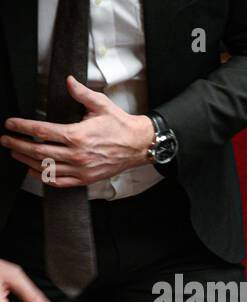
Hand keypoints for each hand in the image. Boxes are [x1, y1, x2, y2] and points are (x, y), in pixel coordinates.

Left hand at [2, 75, 155, 187]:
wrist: (139, 145)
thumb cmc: (120, 126)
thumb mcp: (101, 105)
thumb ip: (81, 93)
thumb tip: (69, 81)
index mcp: (77, 135)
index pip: (41, 130)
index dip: (22, 126)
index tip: (10, 124)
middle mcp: (77, 154)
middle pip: (38, 150)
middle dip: (17, 144)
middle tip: (6, 140)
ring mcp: (81, 169)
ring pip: (46, 167)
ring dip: (26, 160)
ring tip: (15, 153)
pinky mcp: (86, 178)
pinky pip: (60, 181)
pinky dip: (44, 177)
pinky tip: (35, 171)